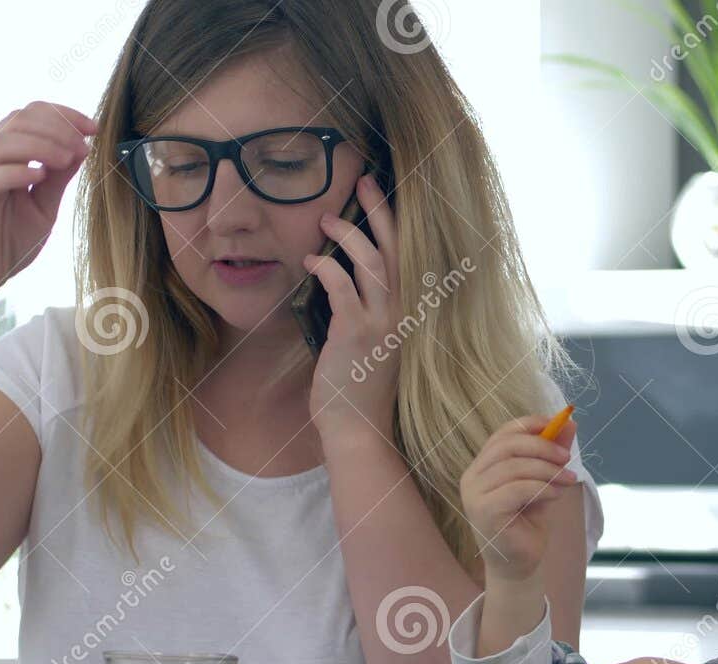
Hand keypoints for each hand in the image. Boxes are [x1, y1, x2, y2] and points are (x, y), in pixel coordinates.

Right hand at [0, 101, 95, 305]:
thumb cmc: (4, 243)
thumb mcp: (43, 207)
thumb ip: (58, 179)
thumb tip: (82, 148)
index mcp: (4, 156)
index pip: (30, 116)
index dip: (63, 115)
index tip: (93, 128)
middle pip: (18, 121)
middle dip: (57, 128)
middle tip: (83, 145)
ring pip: (3, 143)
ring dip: (40, 145)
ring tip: (67, 159)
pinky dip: (15, 172)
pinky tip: (39, 177)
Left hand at [308, 172, 402, 442]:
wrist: (358, 430)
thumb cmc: (359, 390)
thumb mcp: (373, 345)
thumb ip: (367, 311)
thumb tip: (343, 279)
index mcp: (408, 313)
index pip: (407, 256)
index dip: (396, 222)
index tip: (380, 194)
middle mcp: (403, 313)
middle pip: (395, 247)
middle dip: (379, 209)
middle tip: (362, 180)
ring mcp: (383, 323)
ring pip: (371, 261)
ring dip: (346, 234)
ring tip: (325, 219)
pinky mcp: (356, 333)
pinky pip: (341, 286)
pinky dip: (325, 267)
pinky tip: (309, 261)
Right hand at [459, 414, 578, 583]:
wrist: (520, 564)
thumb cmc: (528, 522)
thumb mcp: (544, 481)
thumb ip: (552, 454)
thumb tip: (570, 423)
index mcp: (482, 466)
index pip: (503, 434)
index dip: (531, 425)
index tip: (558, 426)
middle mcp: (472, 477)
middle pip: (508, 445)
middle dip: (543, 447)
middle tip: (567, 458)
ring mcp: (474, 494)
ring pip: (515, 467)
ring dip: (547, 471)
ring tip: (566, 482)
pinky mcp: (484, 511)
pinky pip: (518, 488)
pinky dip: (542, 488)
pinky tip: (554, 496)